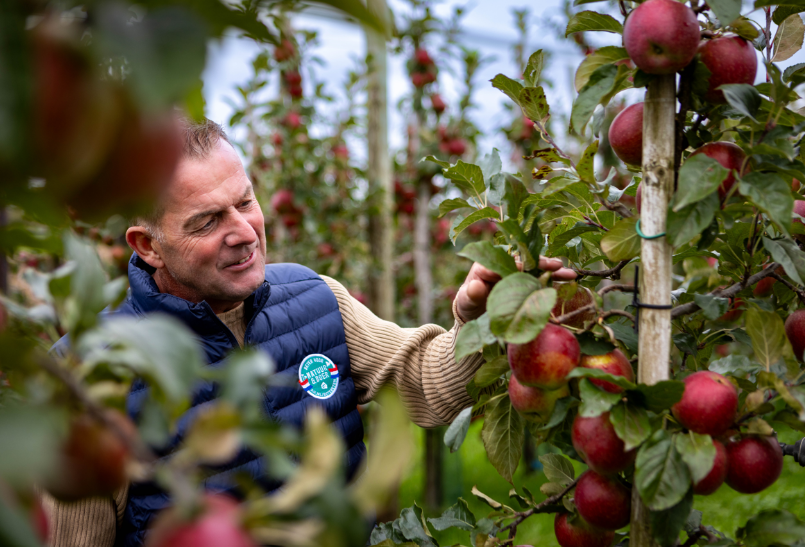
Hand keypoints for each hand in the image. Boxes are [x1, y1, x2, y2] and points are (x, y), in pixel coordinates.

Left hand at [455, 257, 576, 322]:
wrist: (475, 314)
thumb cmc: (469, 304)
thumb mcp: (466, 300)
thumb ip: (470, 294)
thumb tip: (475, 286)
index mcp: (488, 264)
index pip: (504, 262)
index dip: (518, 264)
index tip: (530, 267)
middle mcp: (504, 265)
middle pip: (525, 262)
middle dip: (542, 263)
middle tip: (558, 265)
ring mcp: (517, 273)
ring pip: (537, 269)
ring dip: (554, 271)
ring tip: (571, 273)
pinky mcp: (525, 283)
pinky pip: (541, 280)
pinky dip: (555, 281)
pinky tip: (570, 281)